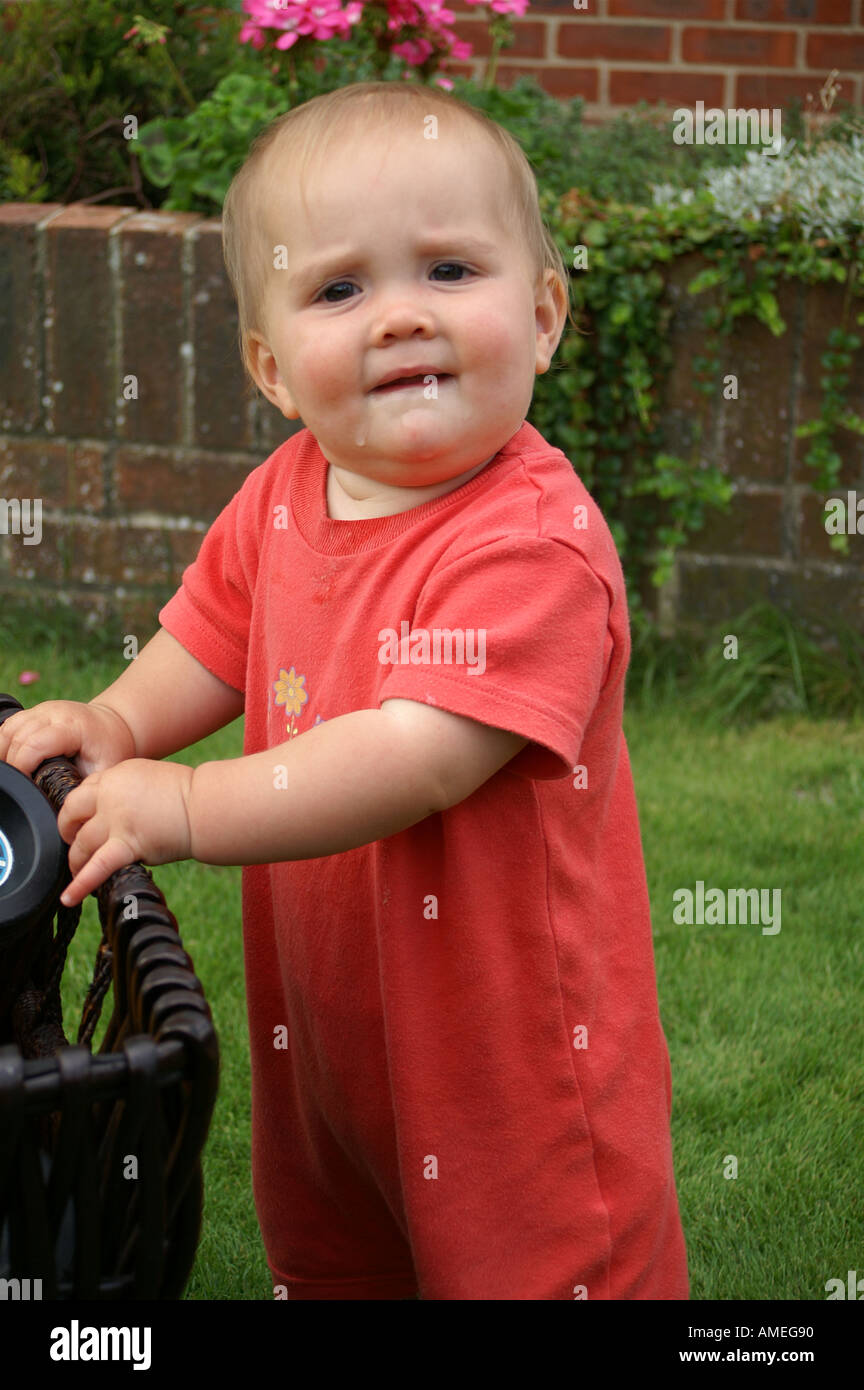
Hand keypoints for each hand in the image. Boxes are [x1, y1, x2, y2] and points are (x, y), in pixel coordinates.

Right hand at [0, 700, 135, 777]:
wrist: (112, 724)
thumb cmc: (110, 747)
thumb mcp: (105, 769)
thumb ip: (85, 787)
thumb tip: (67, 809)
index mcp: (71, 726)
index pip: (35, 744)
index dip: (23, 766)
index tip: (25, 786)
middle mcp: (52, 713)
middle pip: (17, 737)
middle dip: (13, 764)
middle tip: (21, 786)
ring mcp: (40, 711)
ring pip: (7, 730)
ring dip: (4, 754)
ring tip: (13, 777)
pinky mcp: (32, 713)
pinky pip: (7, 727)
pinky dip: (3, 745)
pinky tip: (9, 763)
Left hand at [57, 758, 194, 907]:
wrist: (205, 806)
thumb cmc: (188, 793)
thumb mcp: (151, 778)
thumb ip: (128, 790)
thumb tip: (116, 810)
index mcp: (116, 776)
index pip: (83, 791)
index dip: (79, 809)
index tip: (80, 820)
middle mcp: (110, 795)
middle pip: (71, 813)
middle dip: (67, 830)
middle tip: (72, 842)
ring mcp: (116, 820)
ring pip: (81, 844)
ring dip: (76, 860)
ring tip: (77, 871)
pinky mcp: (127, 845)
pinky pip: (97, 867)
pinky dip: (80, 885)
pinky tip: (69, 898)